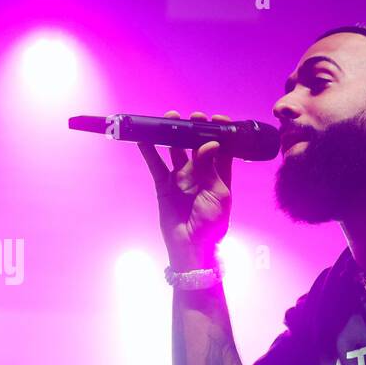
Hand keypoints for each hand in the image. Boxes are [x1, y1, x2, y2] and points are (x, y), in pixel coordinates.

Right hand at [137, 110, 233, 268]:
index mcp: (219, 176)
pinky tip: (144, 136)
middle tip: (194, 117)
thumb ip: (212, 169)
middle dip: (195, 129)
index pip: (221, 149)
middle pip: (196, 145)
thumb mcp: (218, 195)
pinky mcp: (164, 185)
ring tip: (170, 117)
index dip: (219, 133)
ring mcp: (181, 178)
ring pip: (175, 150)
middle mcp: (200, 174)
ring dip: (173, 134)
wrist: (191, 247)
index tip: (217, 120)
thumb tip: (210, 143)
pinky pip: (155, 164)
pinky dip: (149, 150)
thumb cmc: (211, 225)